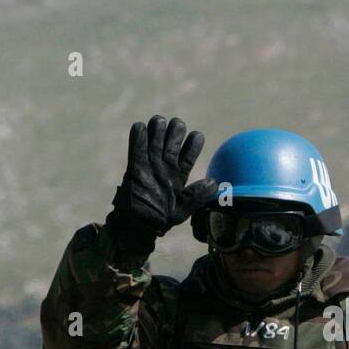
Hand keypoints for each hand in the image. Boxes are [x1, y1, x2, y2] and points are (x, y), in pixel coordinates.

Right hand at [111, 115, 216, 237]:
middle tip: (177, 124)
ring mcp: (150, 166)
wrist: (138, 226)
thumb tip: (214, 182)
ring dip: (156, 131)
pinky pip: (135, 151)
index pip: (188, 157)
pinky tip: (139, 127)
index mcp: (179, 176)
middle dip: (174, 133)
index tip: (197, 135)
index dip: (193, 145)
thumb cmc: (161, 220)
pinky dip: (137, 139)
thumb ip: (197, 196)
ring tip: (159, 121)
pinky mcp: (134, 168)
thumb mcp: (183, 210)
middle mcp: (165, 168)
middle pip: (171, 145)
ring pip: (154, 144)